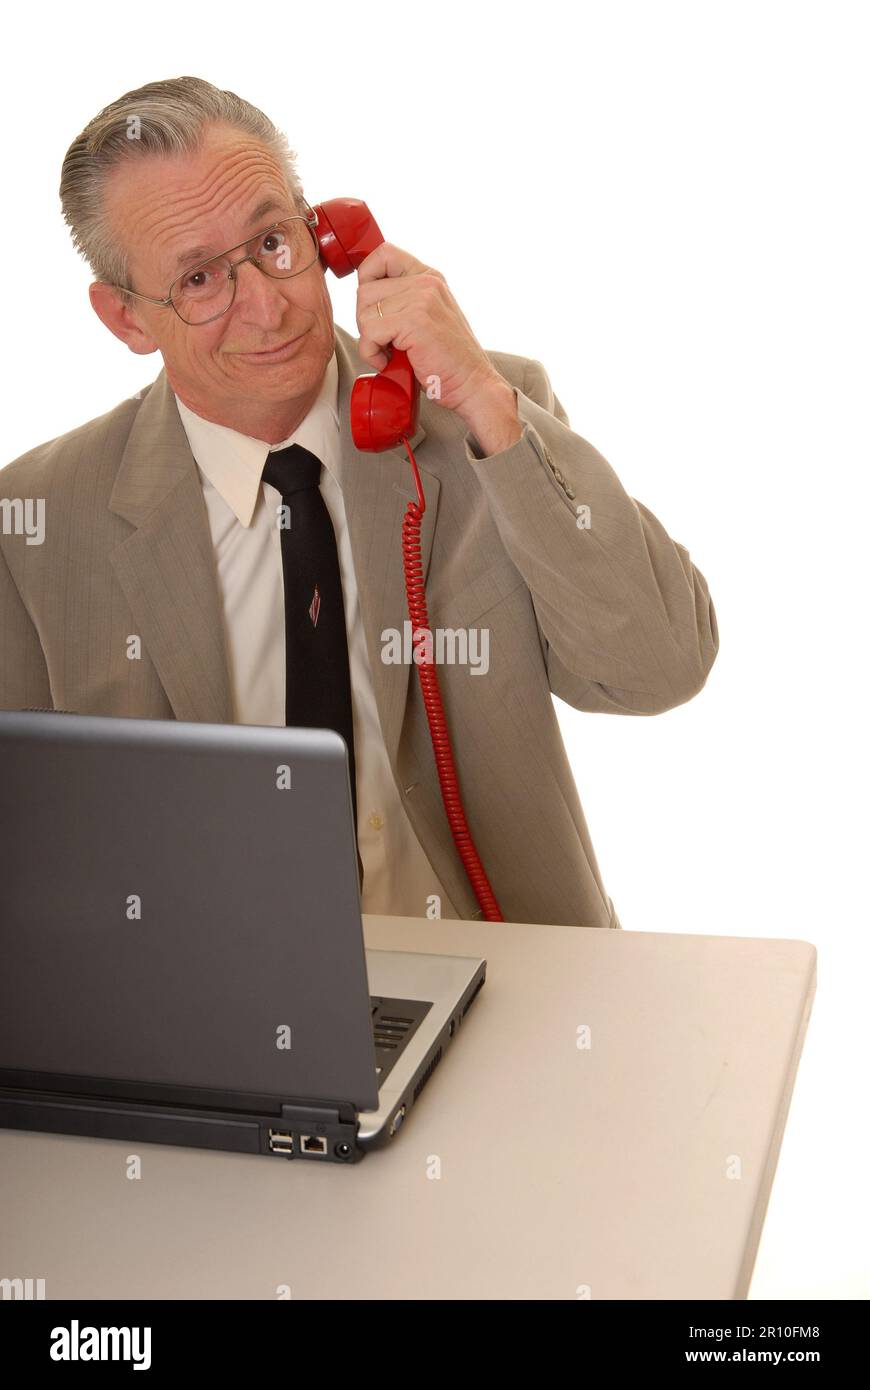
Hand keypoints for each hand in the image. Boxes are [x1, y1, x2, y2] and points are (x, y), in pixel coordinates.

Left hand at [355, 241, 505, 418]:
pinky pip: (370, 332)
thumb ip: (404, 300)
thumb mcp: (428, 318)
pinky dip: (372, 353)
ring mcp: (422, 299)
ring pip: (364, 312)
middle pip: (365, 289)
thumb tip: (365, 299)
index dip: (366, 278)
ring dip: (369, 341)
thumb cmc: (449, 361)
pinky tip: (390, 362)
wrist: (472, 385)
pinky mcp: (415, 320)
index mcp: (428, 277)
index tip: (373, 308)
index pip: (383, 254)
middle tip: (386, 342)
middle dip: (366, 321)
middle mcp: (426, 282)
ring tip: (392, 354)